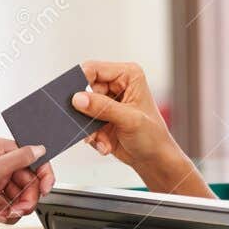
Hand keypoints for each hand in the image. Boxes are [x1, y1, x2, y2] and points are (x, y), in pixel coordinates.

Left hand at [0, 138, 52, 227]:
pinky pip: (4, 205)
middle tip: (16, 210)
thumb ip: (18, 158)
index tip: (46, 190)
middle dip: (24, 199)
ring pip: (16, 197)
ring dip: (11, 209)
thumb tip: (38, 149)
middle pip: (27, 182)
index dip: (42, 175)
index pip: (32, 159)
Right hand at [73, 61, 207, 196]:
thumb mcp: (129, 119)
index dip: (81, 80)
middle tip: (92, 126)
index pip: (95, 69)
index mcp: (128, 75)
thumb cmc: (153, 136)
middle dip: (87, 112)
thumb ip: (103, 107)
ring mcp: (108, 102)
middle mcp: (116, 85)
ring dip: (90, 128)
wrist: (154, 159)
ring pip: (83, 109)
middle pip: (85, 90)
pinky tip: (105, 144)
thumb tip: (78, 98)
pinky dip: (92, 136)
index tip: (74, 98)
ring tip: (103, 140)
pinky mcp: (101, 117)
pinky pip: (85, 123)